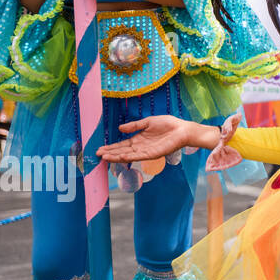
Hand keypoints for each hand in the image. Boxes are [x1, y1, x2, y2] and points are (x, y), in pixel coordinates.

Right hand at [97, 115, 219, 162]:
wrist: (182, 129)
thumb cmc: (168, 124)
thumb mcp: (148, 122)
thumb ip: (134, 126)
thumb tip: (120, 128)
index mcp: (139, 139)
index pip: (122, 145)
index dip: (111, 147)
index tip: (100, 149)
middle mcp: (141, 147)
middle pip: (122, 151)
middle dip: (110, 153)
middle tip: (97, 154)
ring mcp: (146, 151)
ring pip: (128, 155)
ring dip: (116, 156)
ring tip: (104, 157)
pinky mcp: (153, 154)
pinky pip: (138, 157)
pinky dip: (128, 157)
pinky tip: (119, 157)